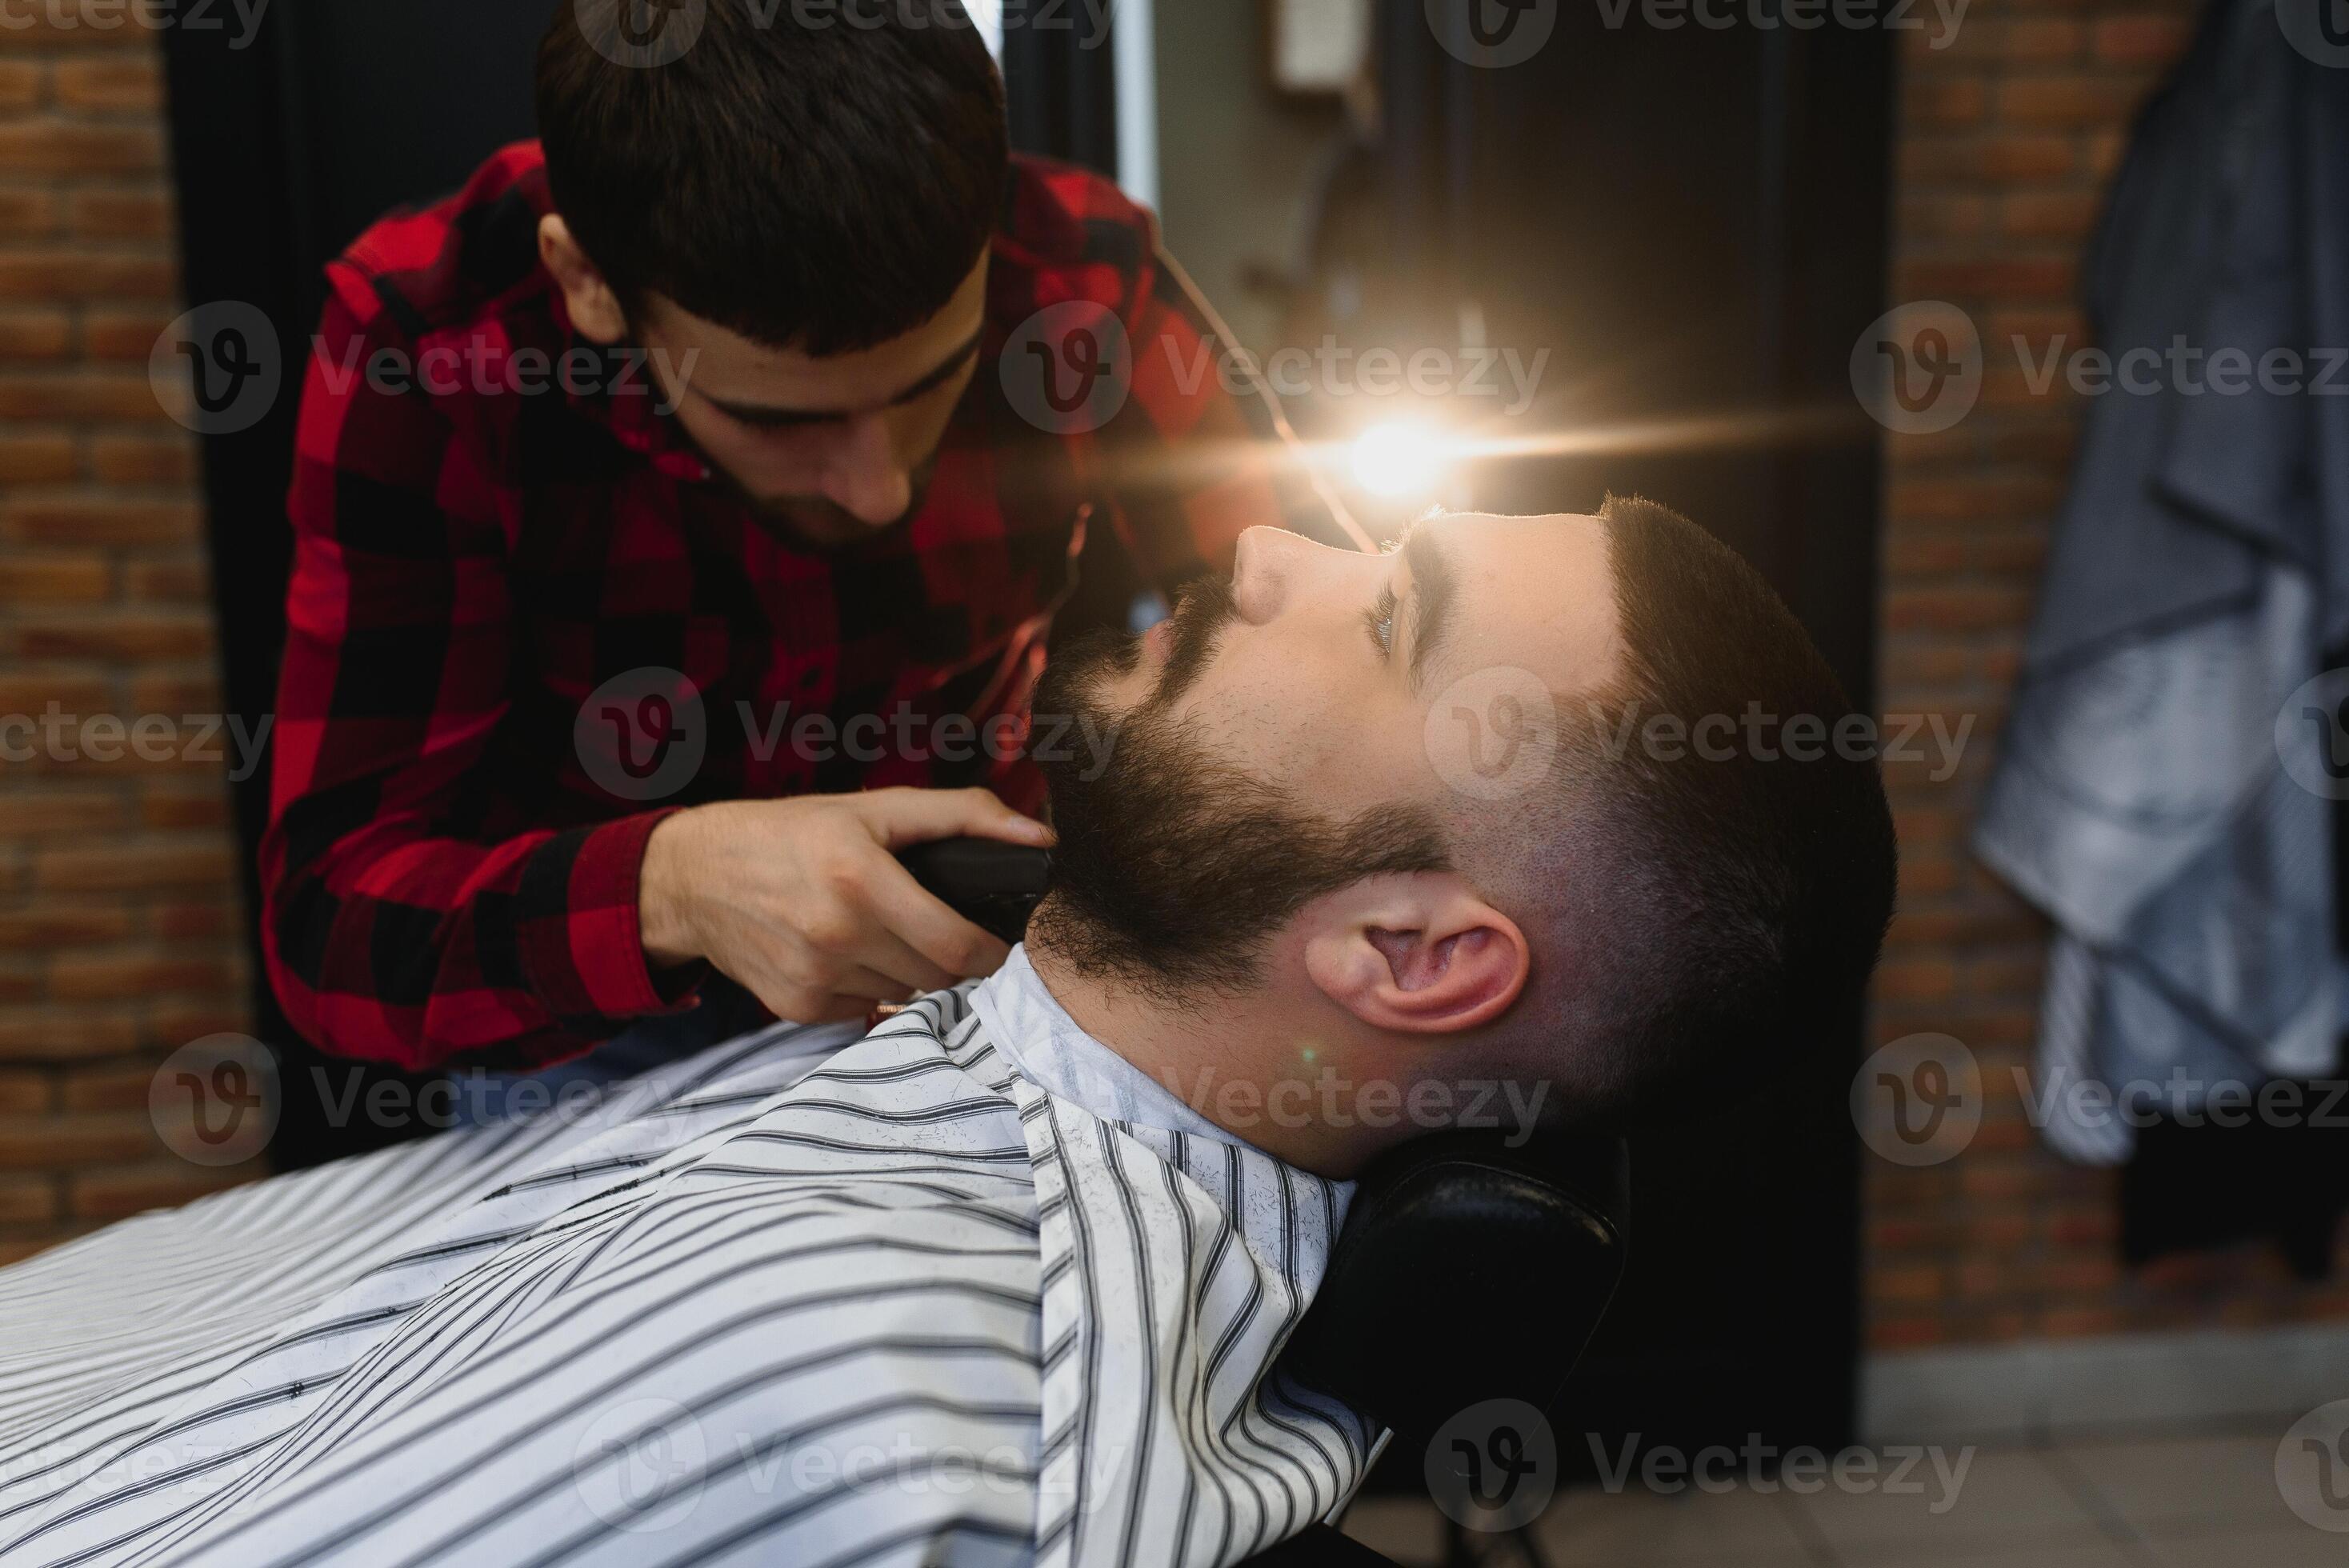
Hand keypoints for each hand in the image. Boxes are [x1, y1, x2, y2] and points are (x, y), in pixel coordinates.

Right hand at [637, 788, 1052, 1024]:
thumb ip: (965, 817)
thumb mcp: (876, 808)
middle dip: (950, 955)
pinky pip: (867, 1007)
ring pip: (906, 993)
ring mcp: (816, 978)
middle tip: (932, 923)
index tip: (993, 938)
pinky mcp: (799, 1007)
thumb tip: (1040, 839)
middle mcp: (838, 936)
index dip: (990, 950)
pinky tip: (846, 950)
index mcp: (862, 880)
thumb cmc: (791, 833)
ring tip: (882, 930)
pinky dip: (870, 984)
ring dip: (910, 970)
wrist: (693, 877)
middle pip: (939, 976)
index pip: (959, 949)